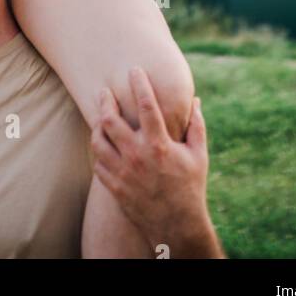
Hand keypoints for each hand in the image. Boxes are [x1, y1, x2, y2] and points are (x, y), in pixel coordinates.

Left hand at [91, 69, 215, 253]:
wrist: (177, 226)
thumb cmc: (191, 187)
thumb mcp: (199, 155)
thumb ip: (196, 126)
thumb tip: (195, 100)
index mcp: (160, 145)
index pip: (146, 105)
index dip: (139, 83)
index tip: (134, 69)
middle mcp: (138, 156)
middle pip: (110, 119)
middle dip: (105, 100)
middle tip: (104, 91)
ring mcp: (123, 173)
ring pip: (97, 141)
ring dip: (96, 124)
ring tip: (100, 116)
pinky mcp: (115, 187)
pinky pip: (98, 163)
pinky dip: (98, 151)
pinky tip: (103, 143)